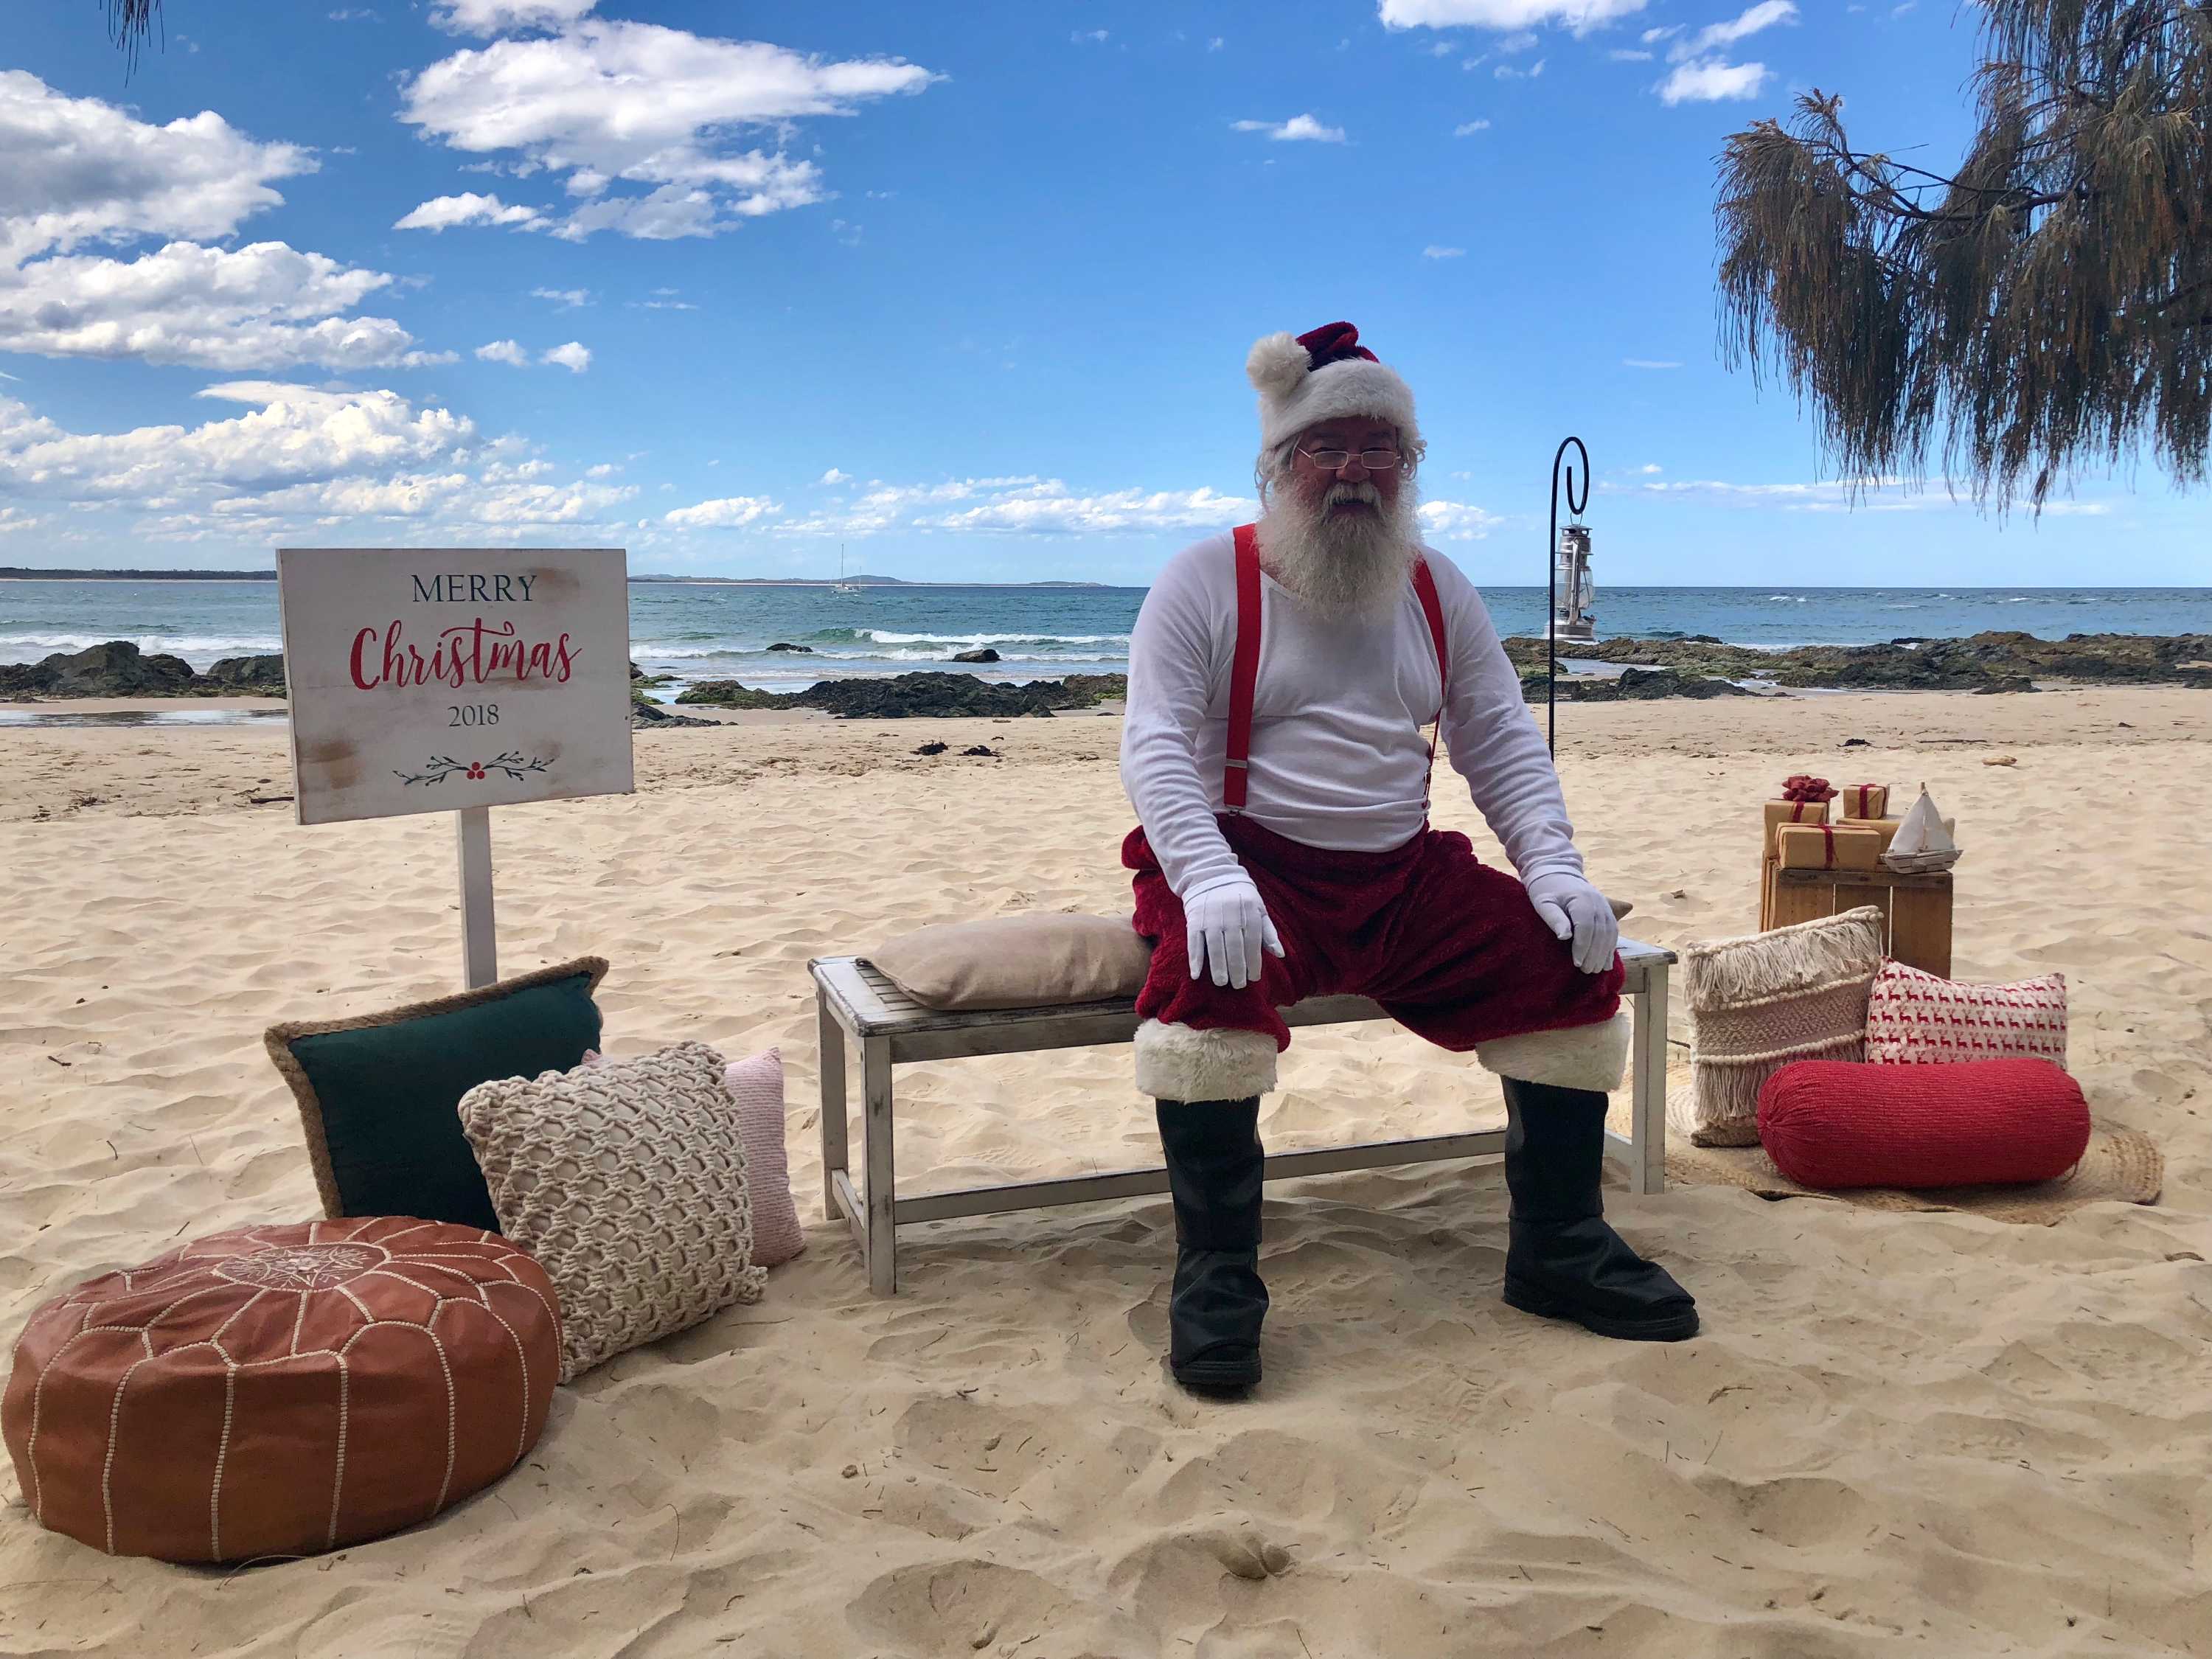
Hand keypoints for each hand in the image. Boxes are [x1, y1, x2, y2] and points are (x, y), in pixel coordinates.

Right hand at [1182, 872, 1285, 989]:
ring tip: (1222, 982)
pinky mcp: (1194, 919)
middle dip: (1237, 968)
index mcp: (1249, 912)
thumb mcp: (1259, 909)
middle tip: (1239, 985)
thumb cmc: (1240, 897)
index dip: (1253, 962)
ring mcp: (1211, 917)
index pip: (1253, 942)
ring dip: (1218, 966)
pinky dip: (1195, 959)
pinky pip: (1194, 942)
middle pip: (1234, 947)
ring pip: (1214, 946)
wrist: (1211, 874)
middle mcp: (1230, 915)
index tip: (1254, 977)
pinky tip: (1196, 974)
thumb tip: (1280, 954)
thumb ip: (1269, 932)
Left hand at [1524, 869, 1618, 975]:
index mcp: (1581, 899)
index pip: (1586, 926)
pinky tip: (1607, 963)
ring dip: (1604, 953)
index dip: (1583, 946)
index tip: (1576, 963)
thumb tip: (1564, 936)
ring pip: (1610, 933)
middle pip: (1601, 932)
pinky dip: (1611, 948)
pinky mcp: (1607, 911)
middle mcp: (1597, 902)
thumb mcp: (1543, 902)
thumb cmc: (1545, 889)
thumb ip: (1554, 918)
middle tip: (1586, 971)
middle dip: (1594, 954)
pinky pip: (1613, 931)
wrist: (1557, 871)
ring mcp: (1604, 906)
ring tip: (1595, 970)